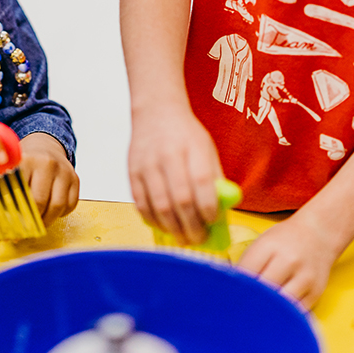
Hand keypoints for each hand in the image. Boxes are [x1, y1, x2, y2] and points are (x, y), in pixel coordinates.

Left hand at [18, 132, 78, 225]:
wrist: (44, 147)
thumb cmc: (24, 165)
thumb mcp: (9, 173)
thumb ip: (0, 197)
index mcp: (25, 160)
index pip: (20, 194)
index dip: (15, 215)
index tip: (11, 230)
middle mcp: (46, 163)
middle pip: (40, 202)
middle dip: (32, 221)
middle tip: (25, 231)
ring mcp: (63, 170)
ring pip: (57, 206)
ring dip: (47, 221)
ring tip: (38, 225)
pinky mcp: (75, 178)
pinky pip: (70, 205)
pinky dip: (60, 214)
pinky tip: (50, 212)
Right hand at [128, 104, 221, 244]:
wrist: (155, 112)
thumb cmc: (185, 135)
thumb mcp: (207, 149)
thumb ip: (214, 179)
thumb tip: (221, 212)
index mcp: (192, 148)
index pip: (202, 182)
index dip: (208, 207)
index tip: (213, 221)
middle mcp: (168, 156)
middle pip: (180, 199)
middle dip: (191, 225)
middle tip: (199, 240)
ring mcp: (147, 165)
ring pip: (159, 206)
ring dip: (173, 228)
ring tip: (183, 238)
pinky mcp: (132, 173)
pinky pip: (141, 204)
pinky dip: (153, 221)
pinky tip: (164, 226)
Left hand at [237, 210, 344, 308]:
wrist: (319, 234)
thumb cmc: (284, 240)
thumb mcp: (262, 243)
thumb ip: (248, 264)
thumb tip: (230, 289)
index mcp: (269, 247)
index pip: (247, 273)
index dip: (235, 287)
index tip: (229, 295)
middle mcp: (289, 261)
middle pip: (264, 291)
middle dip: (251, 300)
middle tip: (241, 308)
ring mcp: (305, 277)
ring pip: (281, 304)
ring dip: (269, 310)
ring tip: (258, 312)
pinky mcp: (316, 292)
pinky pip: (296, 311)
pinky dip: (285, 314)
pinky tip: (277, 311)